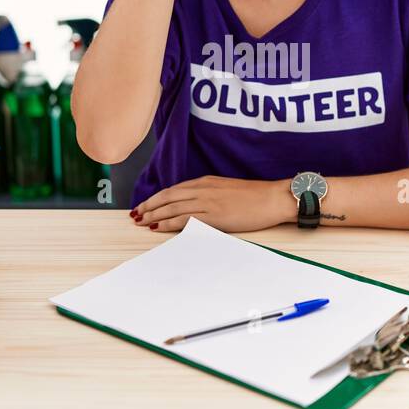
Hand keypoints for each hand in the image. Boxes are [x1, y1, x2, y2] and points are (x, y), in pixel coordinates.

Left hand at [131, 176, 294, 232]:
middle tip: (136, 214)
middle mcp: (203, 189)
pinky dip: (168, 223)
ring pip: (172, 208)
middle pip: (167, 197)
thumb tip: (195, 204)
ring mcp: (208, 202)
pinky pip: (185, 219)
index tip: (145, 205)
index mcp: (206, 182)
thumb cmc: (255, 196)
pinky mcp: (214, 216)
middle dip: (149, 206)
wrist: (273, 198)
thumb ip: (209, 194)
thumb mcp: (227, 189)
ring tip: (141, 221)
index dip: (156, 198)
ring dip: (153, 215)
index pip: (173, 190)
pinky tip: (158, 227)